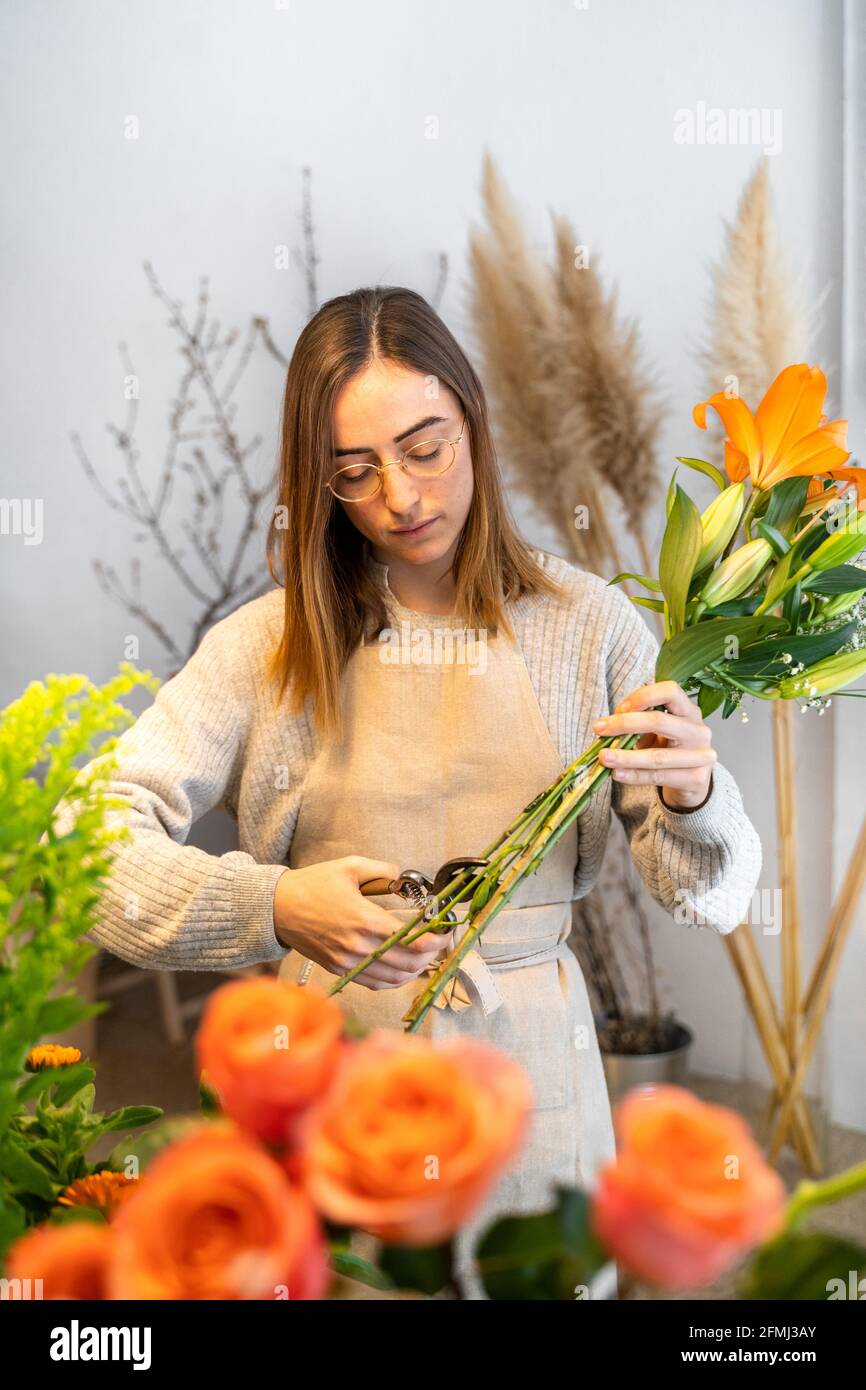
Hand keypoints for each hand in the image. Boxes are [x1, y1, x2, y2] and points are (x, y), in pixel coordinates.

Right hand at [273, 856, 448, 988]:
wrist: (279, 908)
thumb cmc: (313, 885)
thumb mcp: (349, 866)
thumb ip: (383, 870)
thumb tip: (404, 877)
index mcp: (365, 920)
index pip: (413, 941)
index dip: (436, 940)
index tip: (446, 932)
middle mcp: (359, 946)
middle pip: (409, 963)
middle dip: (432, 955)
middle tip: (440, 943)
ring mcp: (348, 962)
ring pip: (395, 978)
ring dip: (416, 970)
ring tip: (426, 956)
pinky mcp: (340, 970)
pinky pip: (375, 983)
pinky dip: (394, 980)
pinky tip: (403, 969)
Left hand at [591, 680, 716, 809]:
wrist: (692, 783)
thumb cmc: (669, 750)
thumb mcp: (656, 732)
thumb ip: (637, 724)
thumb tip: (605, 726)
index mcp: (689, 711)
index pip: (670, 691)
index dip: (643, 696)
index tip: (619, 708)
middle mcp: (699, 730)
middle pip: (659, 721)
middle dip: (625, 724)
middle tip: (599, 729)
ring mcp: (701, 756)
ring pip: (657, 756)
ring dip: (626, 757)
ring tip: (604, 757)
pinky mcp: (697, 779)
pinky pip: (659, 776)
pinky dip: (635, 775)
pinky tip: (618, 774)